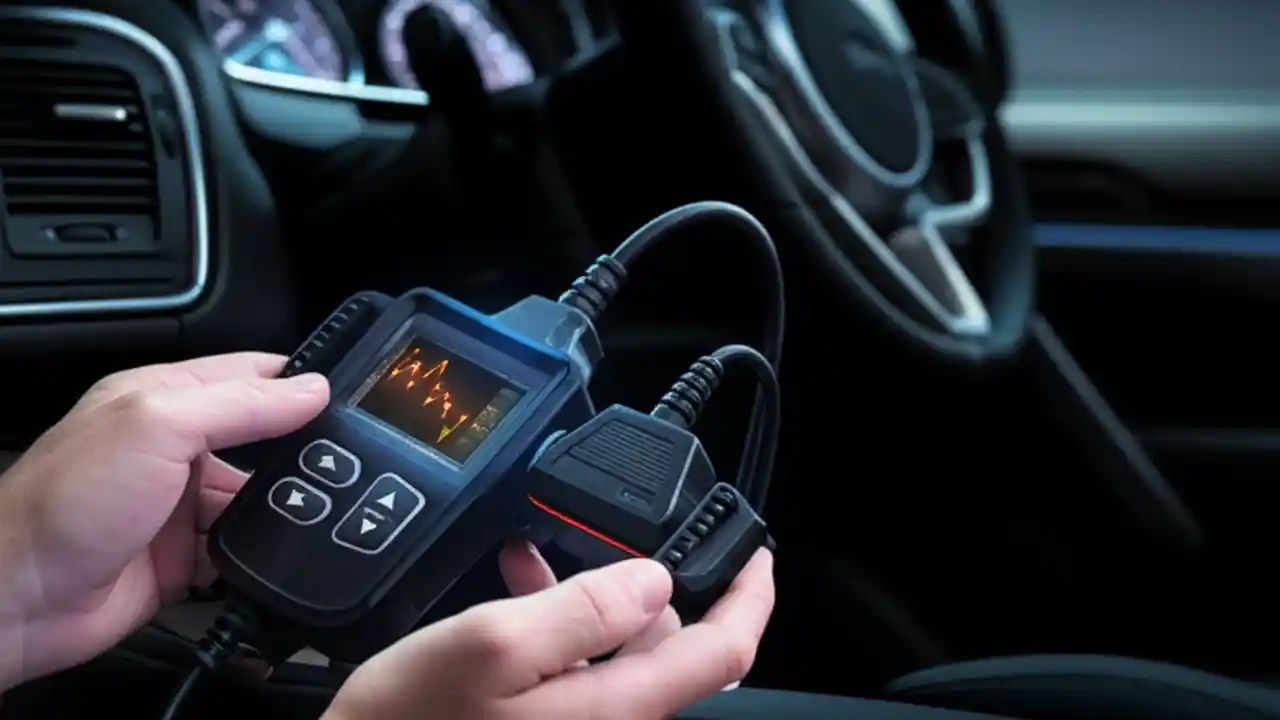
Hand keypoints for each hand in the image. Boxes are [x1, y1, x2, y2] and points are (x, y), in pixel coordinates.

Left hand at [0, 353, 328, 689]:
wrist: (20, 600)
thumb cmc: (63, 505)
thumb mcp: (157, 427)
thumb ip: (238, 405)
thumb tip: (309, 389)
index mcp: (162, 398)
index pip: (249, 374)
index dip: (297, 382)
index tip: (345, 396)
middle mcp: (172, 446)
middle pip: (261, 437)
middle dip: (299, 450)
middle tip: (338, 462)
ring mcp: (178, 502)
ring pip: (257, 496)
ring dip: (282, 505)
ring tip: (307, 511)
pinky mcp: (184, 555)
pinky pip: (242, 547)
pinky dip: (262, 551)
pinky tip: (274, 551)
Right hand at [323, 541, 774, 719]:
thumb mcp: (490, 646)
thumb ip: (580, 608)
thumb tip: (653, 580)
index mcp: (617, 709)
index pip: (724, 653)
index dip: (751, 597)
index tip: (755, 554)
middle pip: (673, 652)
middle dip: (648, 587)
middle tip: (611, 541)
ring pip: (622, 657)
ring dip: (594, 601)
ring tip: (542, 555)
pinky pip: (582, 673)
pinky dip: (564, 629)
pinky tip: (522, 589)